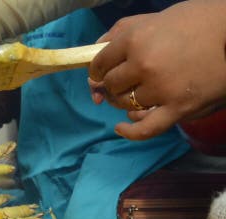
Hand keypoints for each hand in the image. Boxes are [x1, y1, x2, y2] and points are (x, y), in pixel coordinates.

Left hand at [88, 0, 225, 140]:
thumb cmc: (196, 22)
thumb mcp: (153, 18)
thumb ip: (120, 32)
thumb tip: (93, 53)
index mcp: (135, 39)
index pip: (99, 64)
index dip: (97, 70)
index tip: (101, 73)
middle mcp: (143, 64)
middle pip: (111, 85)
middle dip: (112, 84)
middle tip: (122, 81)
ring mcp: (159, 88)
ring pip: (125, 104)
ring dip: (125, 101)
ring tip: (135, 93)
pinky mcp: (177, 108)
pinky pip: (145, 129)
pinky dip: (130, 131)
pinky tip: (121, 127)